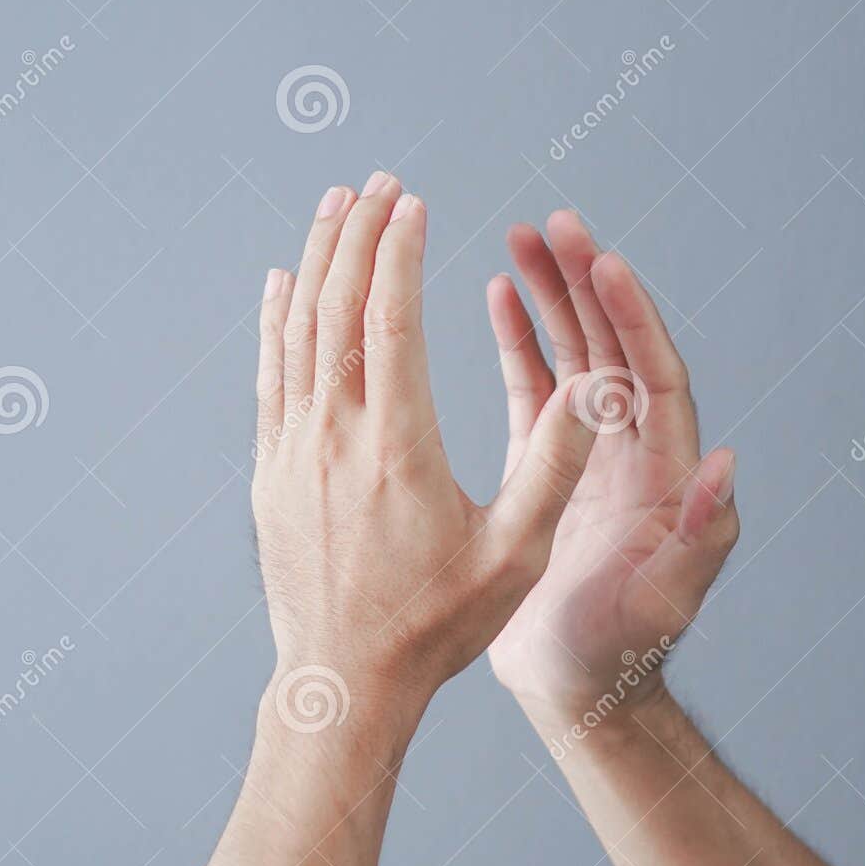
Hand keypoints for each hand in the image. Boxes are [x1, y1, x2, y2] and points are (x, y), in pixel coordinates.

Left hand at [253, 176, 600, 725]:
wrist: (344, 682)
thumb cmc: (437, 626)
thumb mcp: (516, 554)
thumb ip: (554, 466)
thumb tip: (596, 390)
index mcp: (397, 446)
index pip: (391, 318)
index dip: (400, 250)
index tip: (412, 201)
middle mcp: (334, 437)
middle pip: (337, 307)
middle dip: (357, 234)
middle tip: (377, 182)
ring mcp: (291, 453)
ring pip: (296, 331)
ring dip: (314, 261)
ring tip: (332, 207)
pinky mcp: (269, 474)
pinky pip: (268, 375)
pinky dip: (275, 320)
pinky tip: (281, 284)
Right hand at [486, 211, 739, 723]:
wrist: (574, 688)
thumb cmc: (621, 654)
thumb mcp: (665, 601)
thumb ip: (701, 538)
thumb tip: (728, 462)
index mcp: (666, 471)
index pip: (654, 372)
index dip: (633, 315)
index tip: (604, 260)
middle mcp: (632, 450)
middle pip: (613, 345)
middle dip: (587, 282)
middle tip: (556, 222)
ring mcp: (587, 454)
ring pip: (572, 355)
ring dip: (551, 296)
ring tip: (520, 236)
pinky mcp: (545, 467)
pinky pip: (533, 388)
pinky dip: (518, 340)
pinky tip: (497, 294)